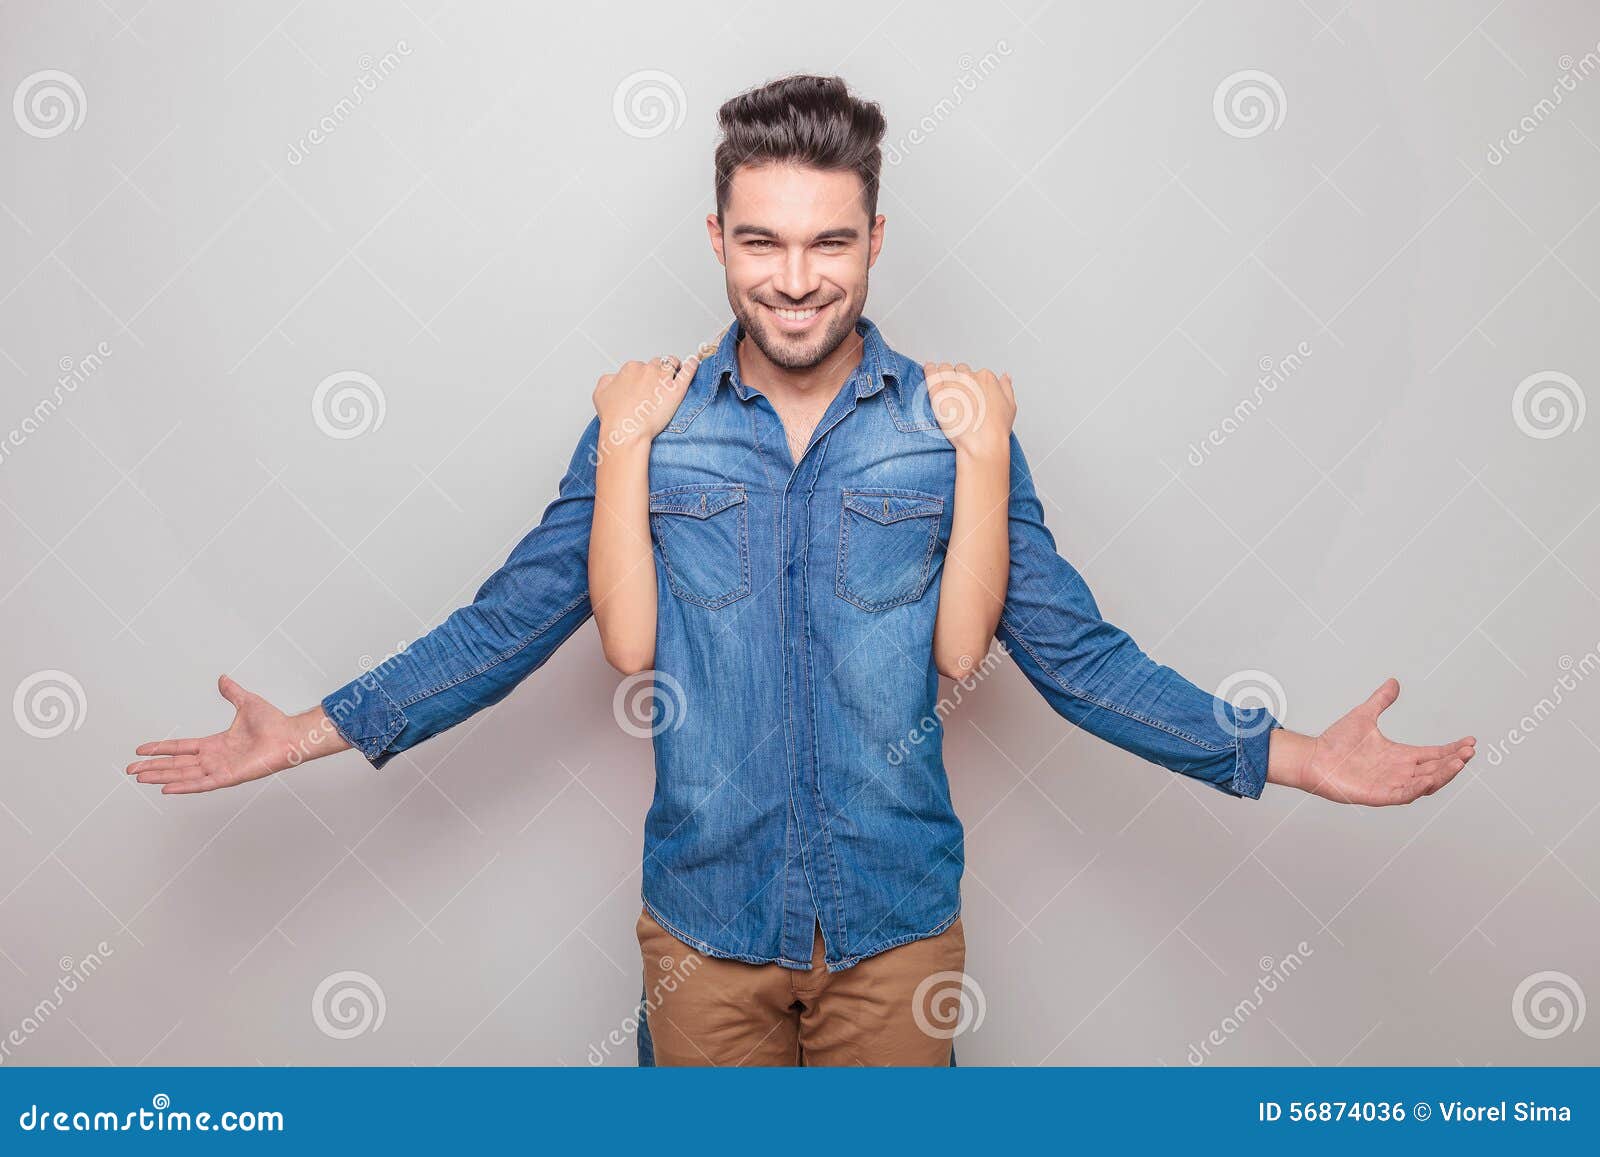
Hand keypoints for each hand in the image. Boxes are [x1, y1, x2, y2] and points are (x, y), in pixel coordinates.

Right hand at [126, 675, 346, 794]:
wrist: (290, 735)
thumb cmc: (274, 723)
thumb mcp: (246, 703)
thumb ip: (232, 693)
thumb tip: (223, 678)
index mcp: (216, 743)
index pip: (181, 747)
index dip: (160, 748)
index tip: (141, 750)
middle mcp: (215, 758)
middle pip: (176, 764)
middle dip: (153, 767)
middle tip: (130, 771)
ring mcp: (221, 769)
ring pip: (184, 775)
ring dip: (162, 776)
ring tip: (140, 779)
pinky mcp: (229, 777)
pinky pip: (202, 784)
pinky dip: (184, 786)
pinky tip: (167, 789)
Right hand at [592, 353, 700, 446]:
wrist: (626, 432)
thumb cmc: (614, 417)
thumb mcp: (600, 393)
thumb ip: (608, 380)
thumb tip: (615, 377)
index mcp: (630, 368)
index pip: (640, 366)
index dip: (643, 376)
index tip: (644, 386)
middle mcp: (647, 369)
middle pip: (657, 363)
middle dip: (658, 371)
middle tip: (658, 385)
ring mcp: (663, 378)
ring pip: (672, 364)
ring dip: (674, 367)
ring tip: (675, 374)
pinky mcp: (676, 390)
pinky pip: (688, 371)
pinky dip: (692, 364)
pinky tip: (693, 362)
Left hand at [924, 362, 1014, 458]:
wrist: (983, 443)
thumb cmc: (996, 429)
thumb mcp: (1010, 405)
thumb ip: (1006, 387)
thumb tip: (1004, 377)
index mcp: (986, 377)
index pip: (975, 373)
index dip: (971, 383)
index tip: (969, 393)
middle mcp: (970, 377)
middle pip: (960, 370)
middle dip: (957, 378)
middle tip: (956, 393)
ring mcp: (953, 384)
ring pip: (945, 369)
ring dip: (943, 373)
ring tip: (942, 383)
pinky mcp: (939, 393)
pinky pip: (931, 374)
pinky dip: (929, 369)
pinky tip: (929, 368)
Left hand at [1271, 678, 1476, 804]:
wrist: (1312, 757)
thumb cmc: (1336, 742)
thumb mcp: (1364, 715)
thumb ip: (1380, 701)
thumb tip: (1393, 682)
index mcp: (1400, 755)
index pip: (1434, 754)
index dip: (1452, 749)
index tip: (1470, 741)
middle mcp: (1399, 771)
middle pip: (1435, 769)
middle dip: (1454, 762)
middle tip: (1469, 752)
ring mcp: (1390, 785)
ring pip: (1424, 783)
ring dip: (1442, 775)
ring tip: (1458, 763)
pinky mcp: (1378, 795)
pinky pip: (1402, 795)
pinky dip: (1417, 789)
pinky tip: (1428, 780)